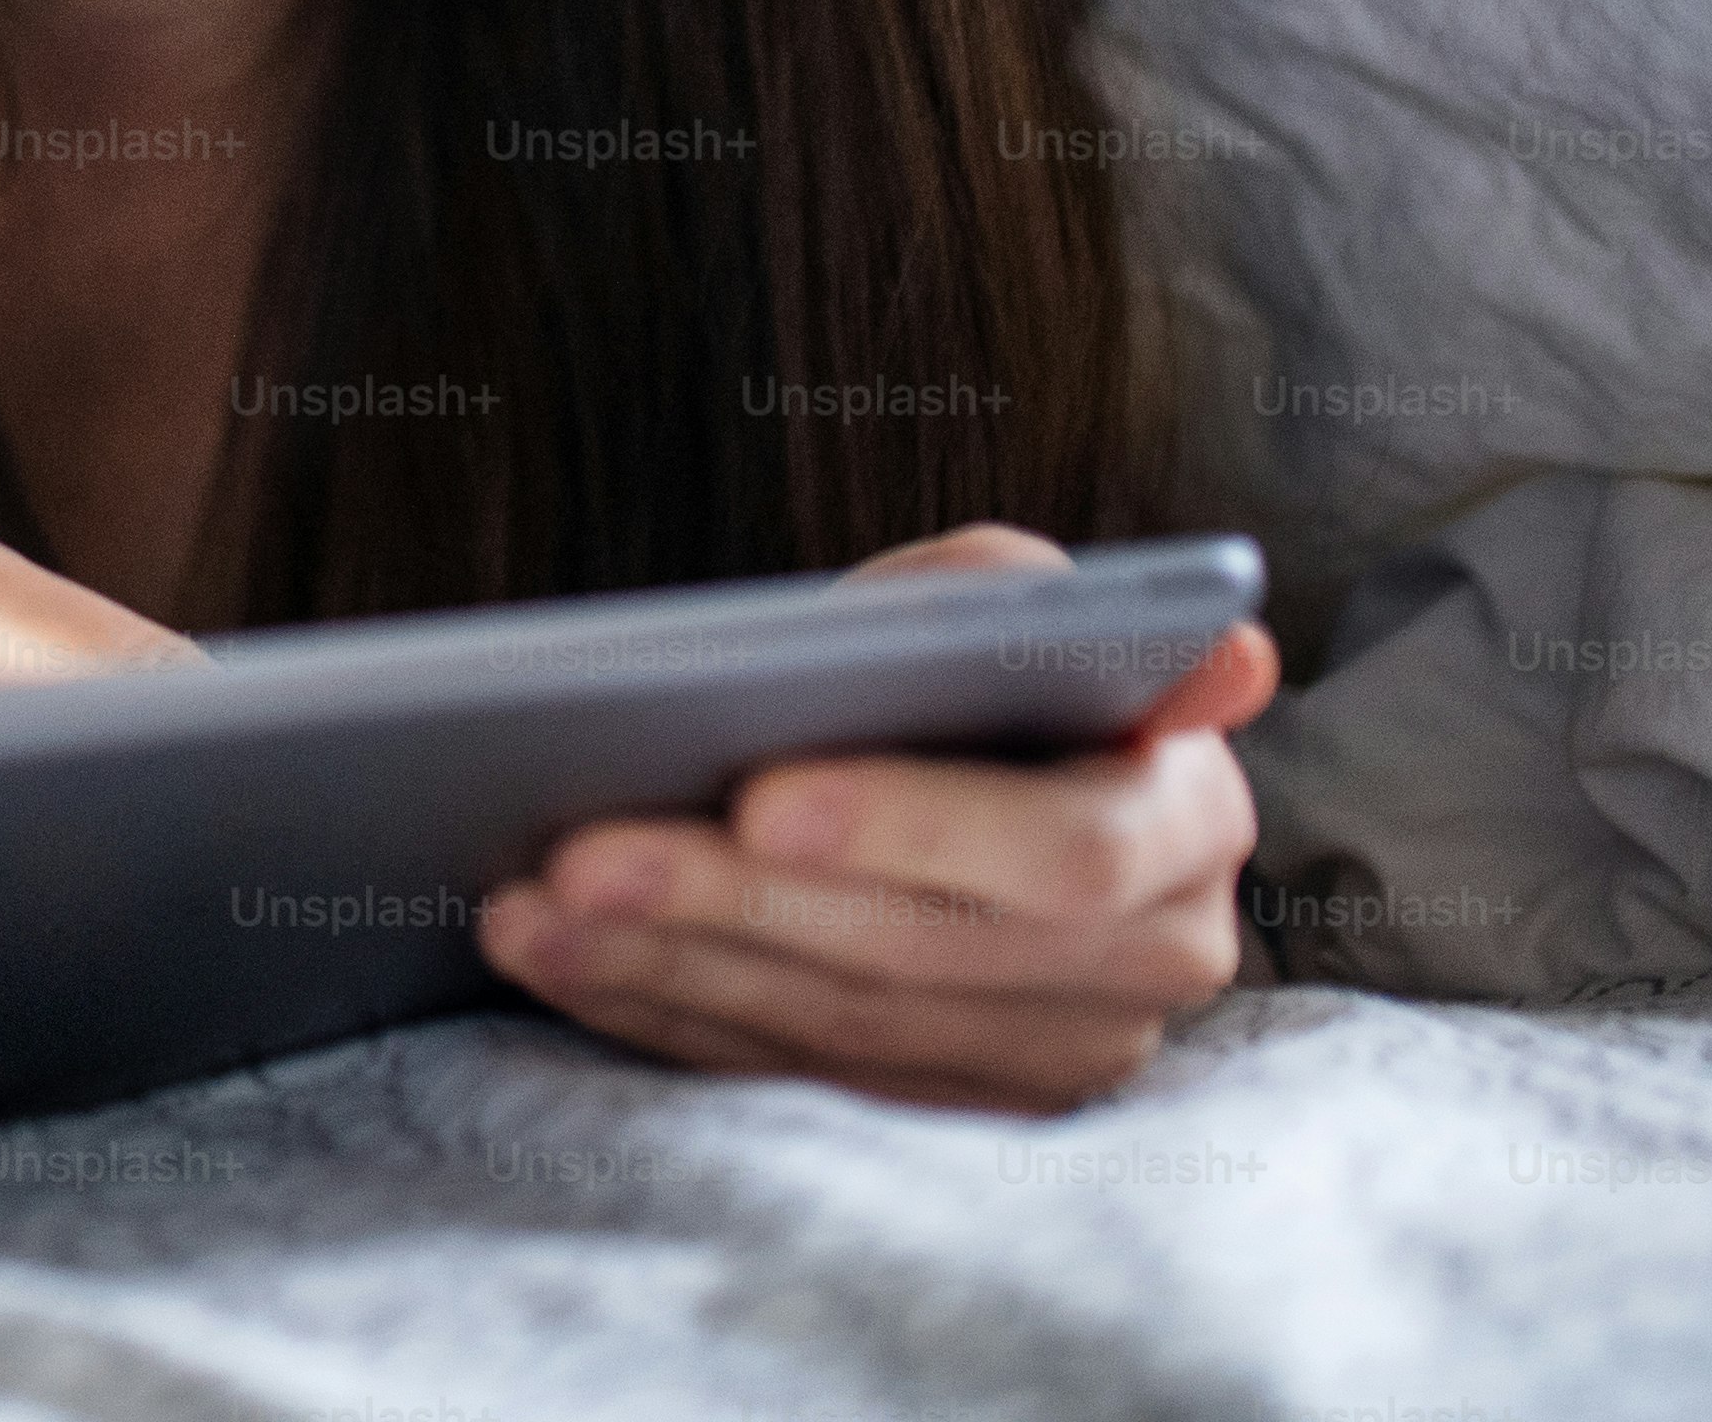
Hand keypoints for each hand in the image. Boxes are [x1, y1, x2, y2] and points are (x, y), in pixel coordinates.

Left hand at [477, 522, 1281, 1110]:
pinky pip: (796, 1078)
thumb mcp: (991, 601)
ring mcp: (1062, 1057)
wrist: (975, 764)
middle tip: (576, 859)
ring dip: (666, 971)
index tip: (759, 797)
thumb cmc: (977, 665)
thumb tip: (1135, 631)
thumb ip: (1000, 601)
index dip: (910, 829)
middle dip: (732, 905)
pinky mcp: (962, 1110)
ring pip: (843, 1033)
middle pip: (922, 957)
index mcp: (1189, 818)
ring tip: (522, 913)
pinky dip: (664, 1017)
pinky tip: (559, 964)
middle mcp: (1153, 961)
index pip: (1063, 853)